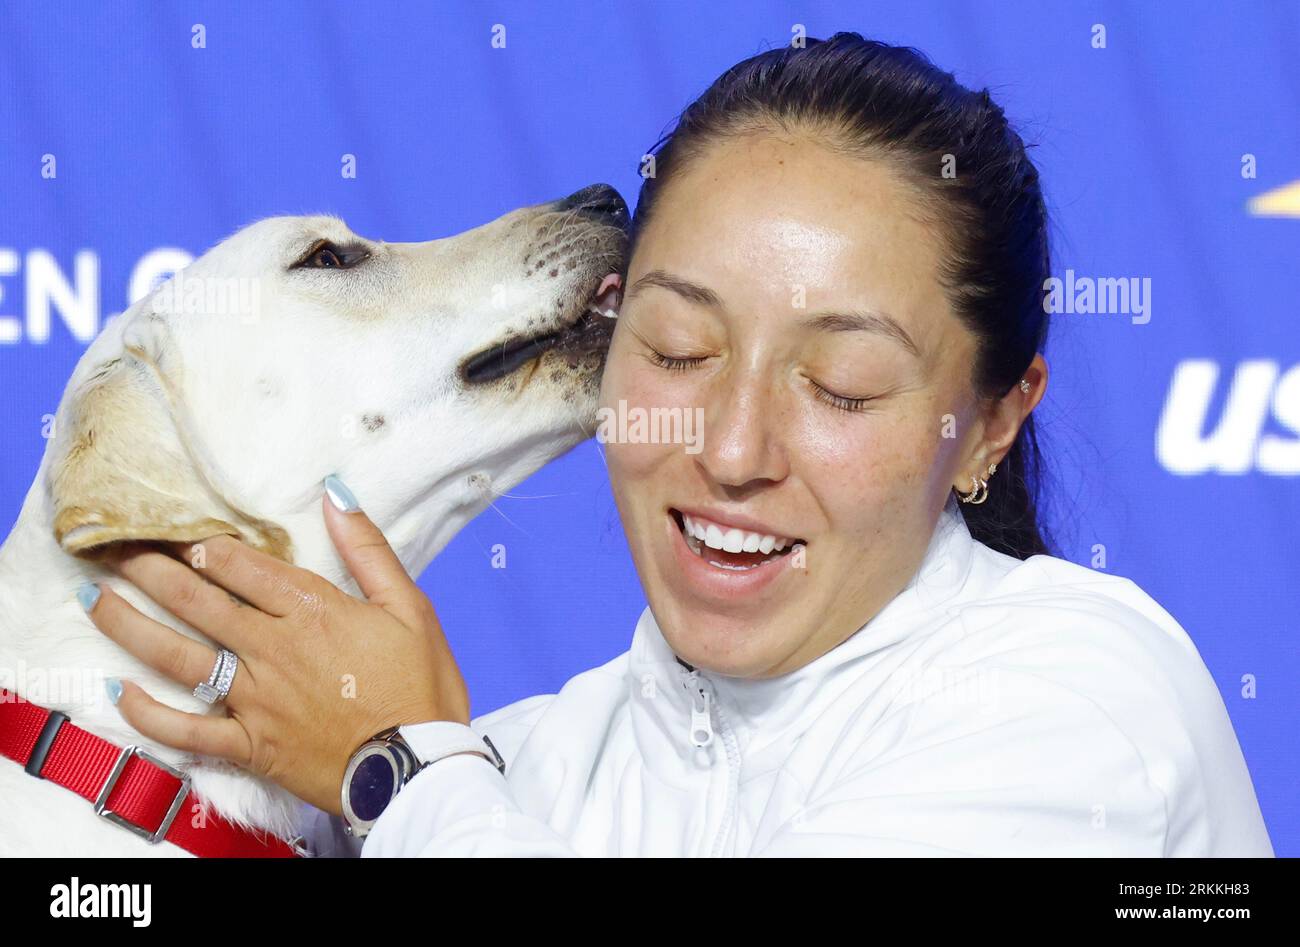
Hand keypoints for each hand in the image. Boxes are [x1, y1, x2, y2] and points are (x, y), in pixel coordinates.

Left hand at [81, 478, 469, 814]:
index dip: (201, 543)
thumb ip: (369, 550)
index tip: (173, 527)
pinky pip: (186, 730)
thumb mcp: (411, 607)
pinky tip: (118, 692)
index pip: (240, 565)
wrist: (418, 769)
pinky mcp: (250, 744)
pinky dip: (149, 714)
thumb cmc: (422, 687)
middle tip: (112, 547)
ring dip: (130, 625)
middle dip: (149, 569)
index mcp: (312, 611)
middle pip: (196, 600)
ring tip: (93, 598)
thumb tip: (335, 495)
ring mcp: (254, 699)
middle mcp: (271, 649)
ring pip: (178, 655)